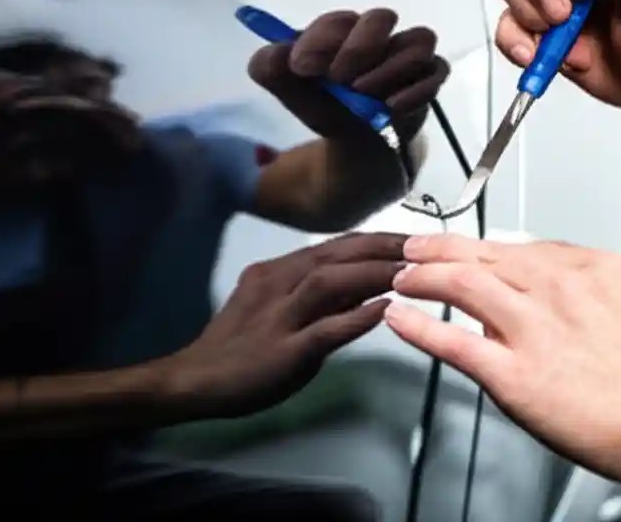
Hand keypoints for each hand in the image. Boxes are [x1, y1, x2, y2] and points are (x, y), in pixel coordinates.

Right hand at [164, 232, 405, 417]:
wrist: (194, 380)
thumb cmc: (239, 347)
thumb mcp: (277, 307)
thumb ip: (318, 295)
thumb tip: (368, 283)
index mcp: (278, 271)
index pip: (335, 245)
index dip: (377, 239)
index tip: (413, 240)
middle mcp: (278, 283)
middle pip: (337, 254)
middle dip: (383, 247)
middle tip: (426, 247)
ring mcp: (278, 316)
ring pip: (329, 281)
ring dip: (373, 273)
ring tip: (412, 272)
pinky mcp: (282, 350)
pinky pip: (323, 329)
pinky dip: (355, 317)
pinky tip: (384, 310)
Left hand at [248, 9, 449, 142]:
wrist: (359, 141)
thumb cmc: (327, 103)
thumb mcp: (289, 88)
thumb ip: (269, 68)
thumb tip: (276, 55)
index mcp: (343, 30)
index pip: (339, 20)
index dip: (322, 38)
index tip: (302, 67)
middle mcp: (380, 35)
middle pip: (381, 18)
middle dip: (359, 47)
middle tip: (338, 78)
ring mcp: (409, 55)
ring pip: (418, 41)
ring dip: (387, 69)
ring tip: (362, 95)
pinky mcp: (430, 79)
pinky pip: (436, 72)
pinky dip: (416, 89)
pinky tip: (390, 107)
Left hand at [384, 234, 620, 485]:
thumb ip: (592, 300)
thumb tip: (561, 302)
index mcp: (593, 269)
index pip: (524, 247)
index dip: (486, 249)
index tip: (472, 251)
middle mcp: (559, 287)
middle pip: (482, 253)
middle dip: (440, 248)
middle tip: (417, 247)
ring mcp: (533, 327)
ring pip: (459, 282)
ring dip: (422, 275)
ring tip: (402, 276)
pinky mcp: (514, 372)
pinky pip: (452, 340)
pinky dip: (417, 325)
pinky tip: (400, 316)